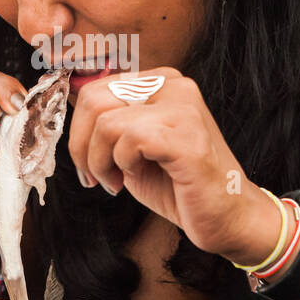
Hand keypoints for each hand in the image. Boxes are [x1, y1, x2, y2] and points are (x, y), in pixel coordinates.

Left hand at [67, 67, 270, 260]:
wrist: (227, 217)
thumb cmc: (179, 186)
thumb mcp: (132, 148)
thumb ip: (108, 125)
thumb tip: (72, 112)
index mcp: (161, 82)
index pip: (96, 89)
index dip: (80, 131)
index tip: (88, 162)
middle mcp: (174, 85)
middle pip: (95, 99)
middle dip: (82, 146)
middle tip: (96, 176)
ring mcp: (183, 107)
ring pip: (106, 122)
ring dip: (100, 160)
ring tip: (117, 181)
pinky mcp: (186, 136)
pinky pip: (129, 139)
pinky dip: (122, 164)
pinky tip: (135, 177)